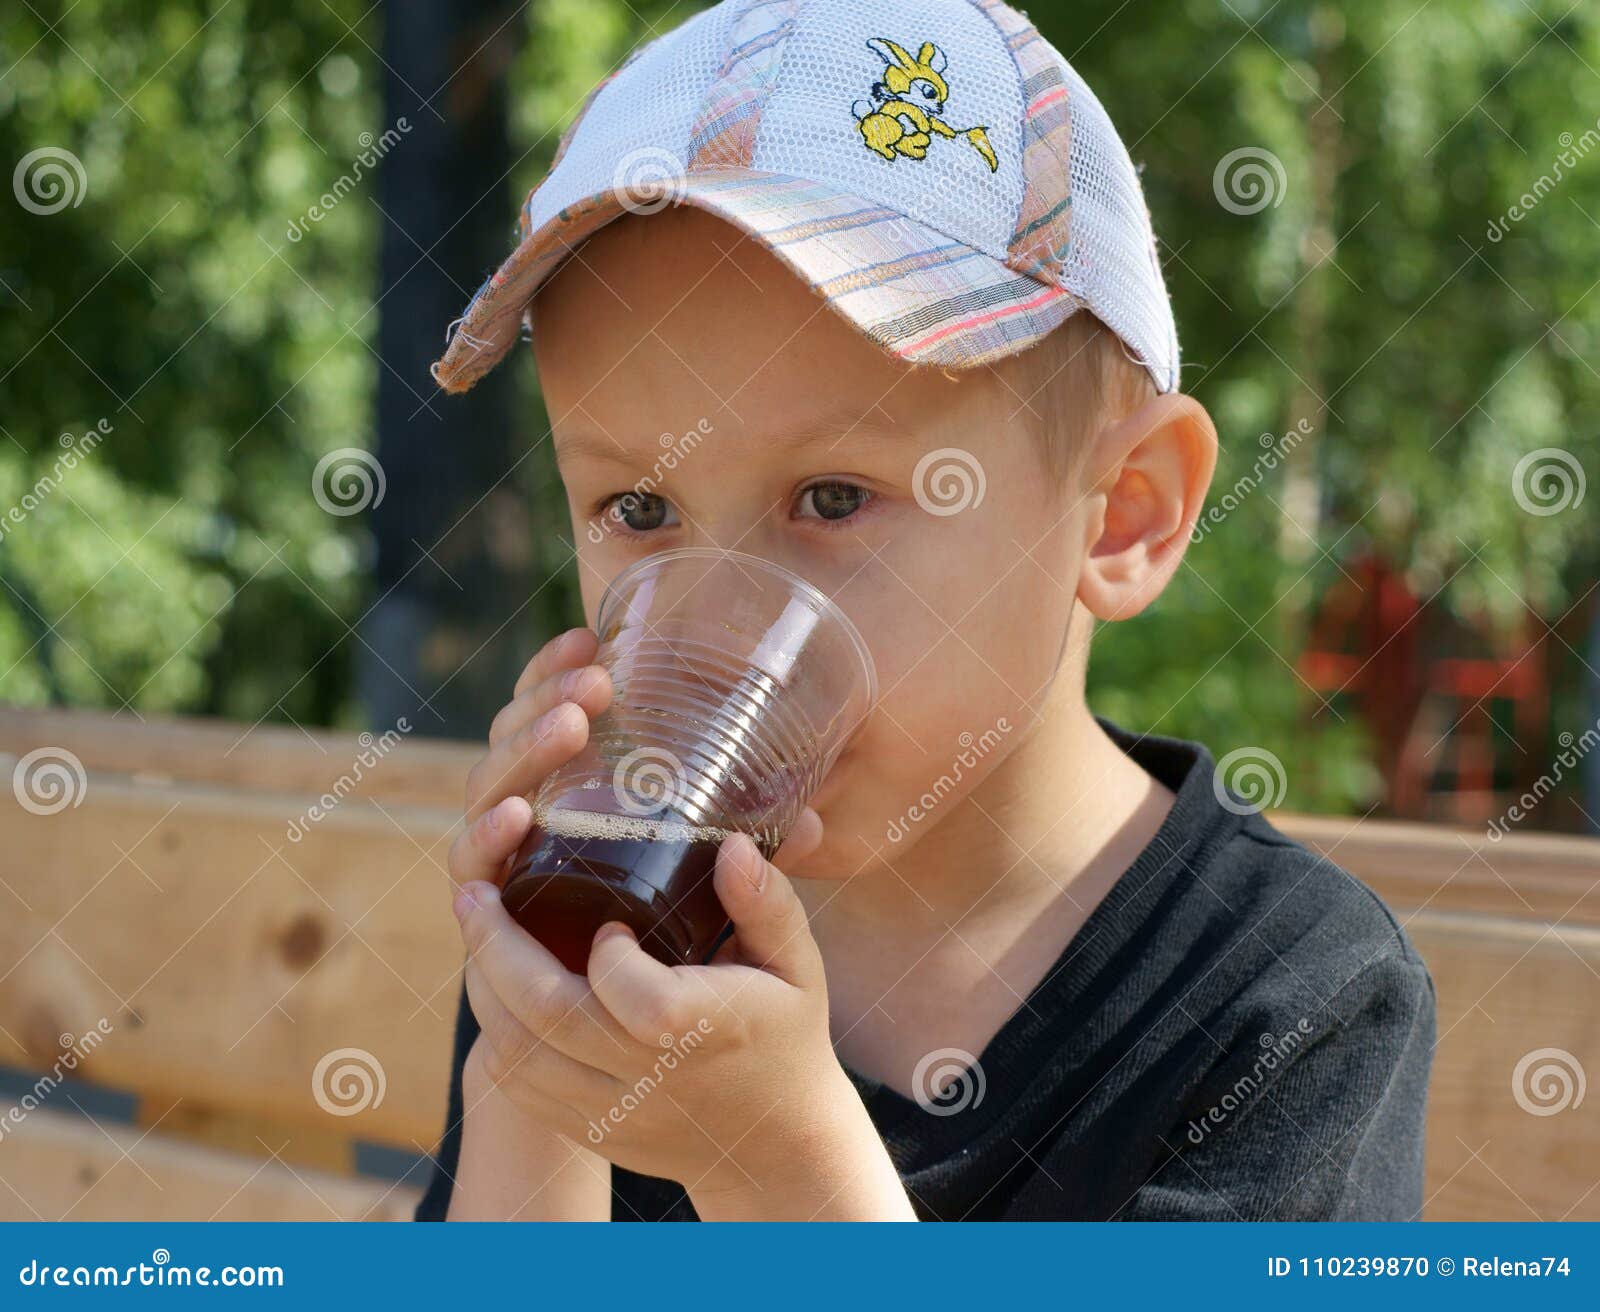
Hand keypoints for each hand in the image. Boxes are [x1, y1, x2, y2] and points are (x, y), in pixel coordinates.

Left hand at [452, 829, 912, 1219]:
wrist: (774, 1144)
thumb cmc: (786, 1033)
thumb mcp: (796, 965)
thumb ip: (767, 903)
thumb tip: (730, 842)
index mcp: (706, 1032)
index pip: (634, 995)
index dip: (607, 954)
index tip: (609, 923)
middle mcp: (650, 1079)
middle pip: (547, 1017)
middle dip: (496, 945)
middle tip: (473, 891)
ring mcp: (611, 1112)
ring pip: (515, 1053)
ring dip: (483, 985)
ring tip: (476, 925)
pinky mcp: (584, 1129)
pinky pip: (515, 1085)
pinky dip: (494, 1030)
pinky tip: (492, 982)